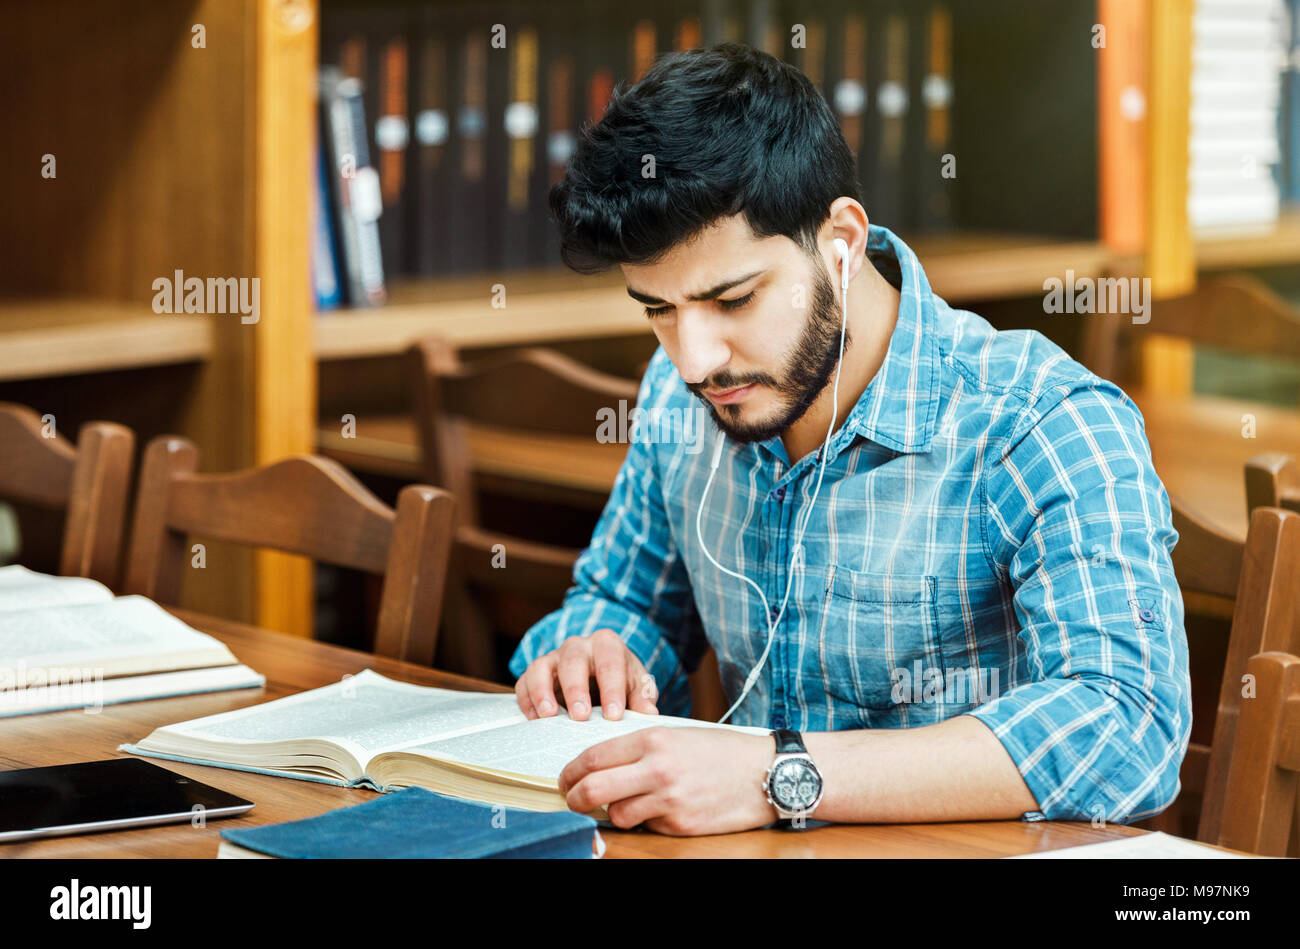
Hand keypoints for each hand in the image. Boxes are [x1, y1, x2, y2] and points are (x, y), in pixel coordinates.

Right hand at [514, 628, 658, 721]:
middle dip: (576, 690)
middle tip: (580, 717)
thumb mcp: (637, 686)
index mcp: (607, 645)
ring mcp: (553, 658)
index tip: (614, 716)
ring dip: (543, 691)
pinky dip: (527, 700)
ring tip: (548, 716)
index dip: (612, 689)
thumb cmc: (620, 681)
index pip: (611, 663)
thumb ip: (642, 698)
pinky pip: (525, 681)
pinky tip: (534, 719)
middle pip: (573, 661)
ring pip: (542, 667)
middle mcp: (578, 646)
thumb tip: (649, 715)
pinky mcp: (536, 672)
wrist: (601, 673)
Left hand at [558, 726, 776, 834]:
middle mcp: (657, 768)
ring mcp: (669, 799)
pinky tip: (657, 812)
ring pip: (616, 815)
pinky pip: (647, 828)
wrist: (768, 772)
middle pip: (594, 789)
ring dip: (612, 814)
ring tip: (620, 806)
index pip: (594, 756)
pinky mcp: (681, 824)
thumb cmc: (724, 750)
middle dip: (574, 798)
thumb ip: (642, 746)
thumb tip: (603, 763)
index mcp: (654, 739)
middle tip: (572, 799)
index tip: (566, 778)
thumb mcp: (679, 734)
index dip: (571, 770)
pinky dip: (645, 823)